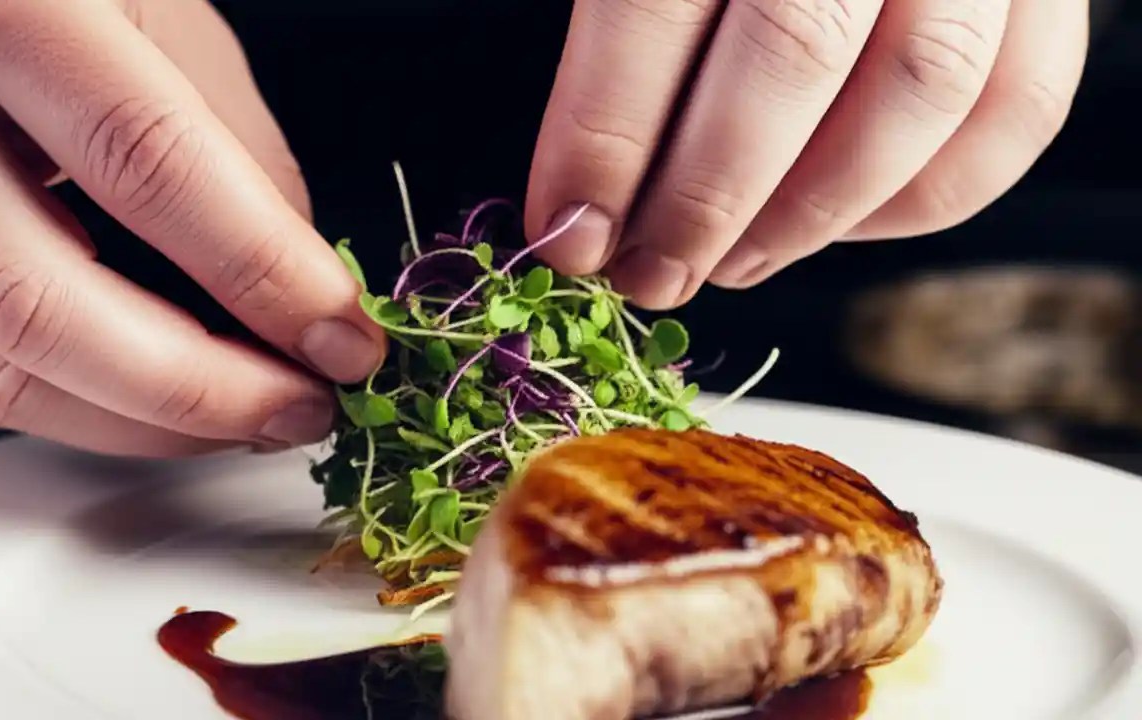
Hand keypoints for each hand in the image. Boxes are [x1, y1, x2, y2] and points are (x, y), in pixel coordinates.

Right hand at [0, 0, 383, 456]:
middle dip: (203, 390)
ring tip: (246, 417)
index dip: (264, 273)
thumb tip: (297, 295)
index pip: (149, 167)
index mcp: (2, 8)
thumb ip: (235, 153)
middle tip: (302, 407)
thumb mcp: (165, 15)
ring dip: (146, 425)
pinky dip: (72, 410)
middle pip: (45, 307)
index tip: (344, 338)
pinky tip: (148, 404)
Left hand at [526, 0, 1088, 307]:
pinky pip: (1016, 111)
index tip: (569, 234)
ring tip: (732, 262)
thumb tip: (581, 201)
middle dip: (704, 200)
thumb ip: (621, 30)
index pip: (654, 7)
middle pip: (791, 56)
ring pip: (918, 94)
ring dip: (808, 215)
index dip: (605, 139)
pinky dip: (925, 198)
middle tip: (649, 275)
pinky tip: (842, 224)